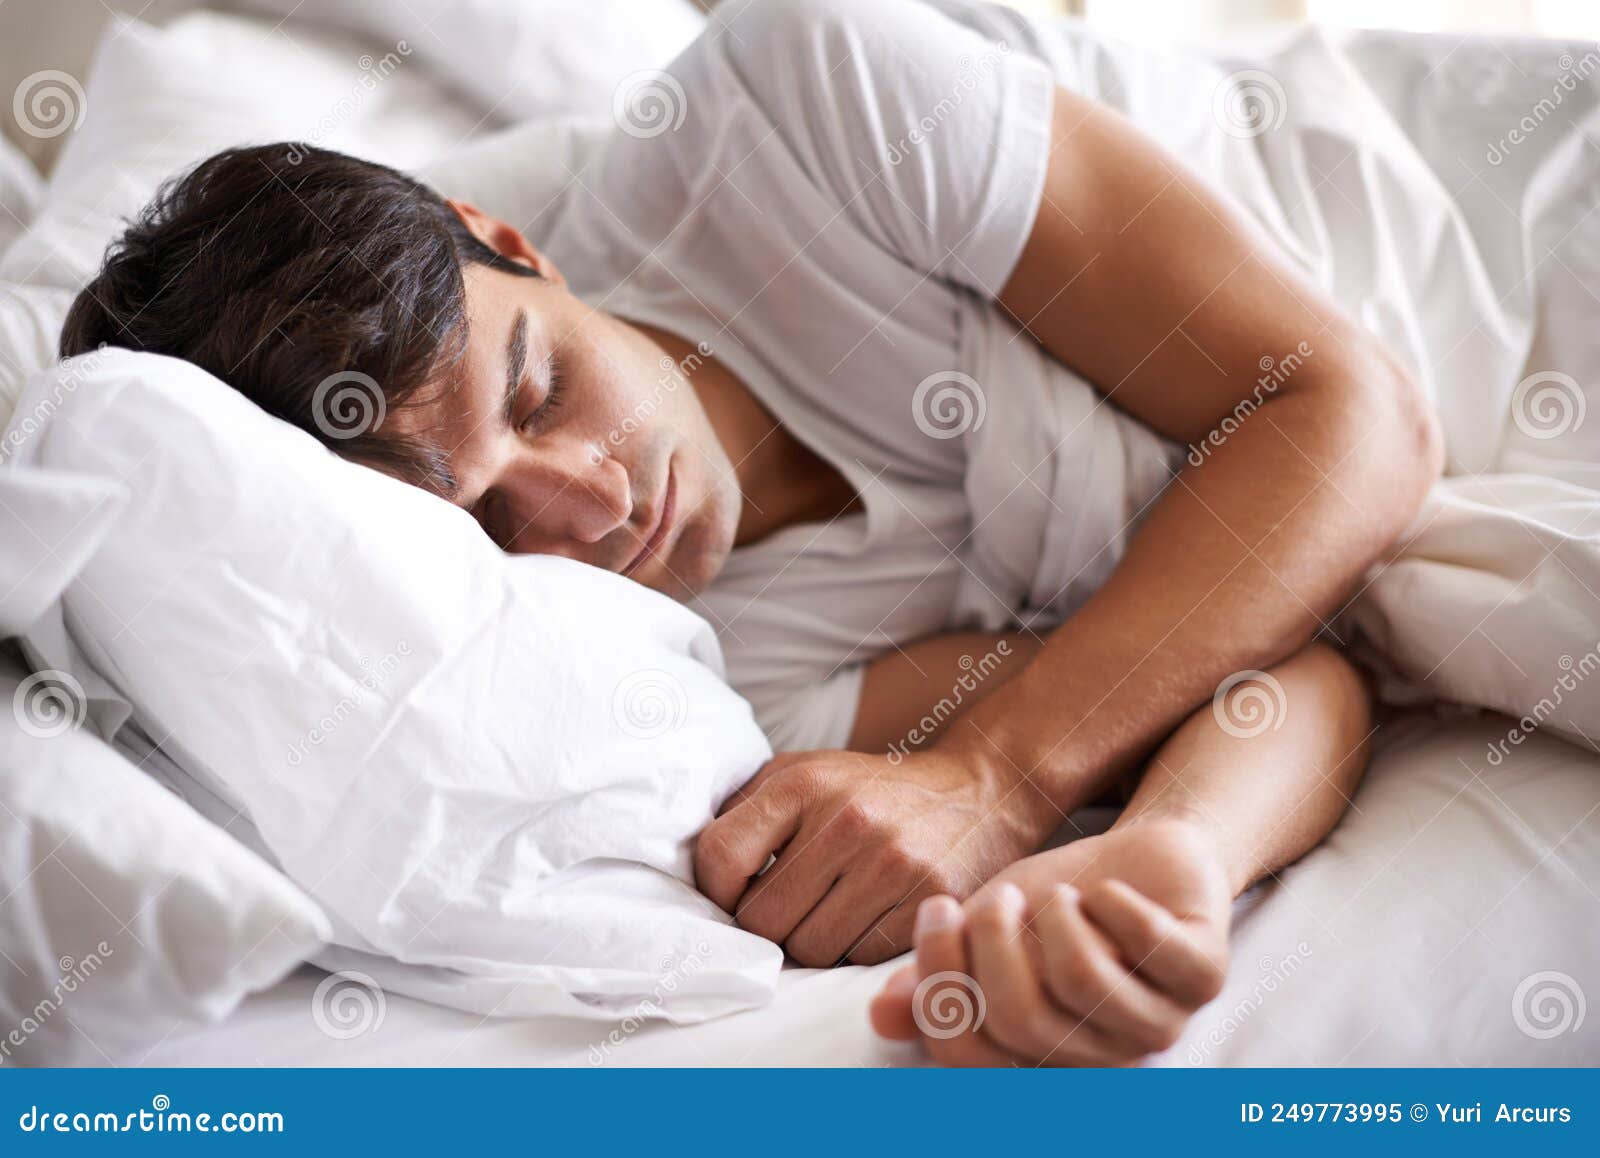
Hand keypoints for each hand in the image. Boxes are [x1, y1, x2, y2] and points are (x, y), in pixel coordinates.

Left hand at [694, 747, 1056, 965]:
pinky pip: (859, 958)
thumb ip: (745, 808)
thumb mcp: (805, 771)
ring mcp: (890, 861)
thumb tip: (686, 870)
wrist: (980, 789)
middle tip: (785, 915)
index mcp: (803, 782)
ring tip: (827, 917)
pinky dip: (853, 951)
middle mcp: (846, 819)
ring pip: (809, 949)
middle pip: (762, 919)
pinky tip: (865, 922)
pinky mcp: (928, 900)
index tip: (734, 895)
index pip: (718, 859)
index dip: (716, 891)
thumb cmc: (872, 789)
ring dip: (809, 945)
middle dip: (765, 927)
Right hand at [869, 819, 1230, 1064]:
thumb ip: (941, 973)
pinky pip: (1149, 946)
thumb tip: (884, 1012)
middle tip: (1001, 895)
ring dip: (1055, 917)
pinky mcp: (1205, 978)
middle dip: (992, 939)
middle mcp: (1100, 1058)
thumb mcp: (988, 932)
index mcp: (1041, 1058)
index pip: (969, 1054)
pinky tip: (1107, 892)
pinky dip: (1113, 903)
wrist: (1144, 856)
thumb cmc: (1060, 902)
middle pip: (1020, 1021)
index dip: (941, 980)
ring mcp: (1158, 1023)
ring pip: (1081, 984)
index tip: (940, 908)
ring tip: (1058, 894)